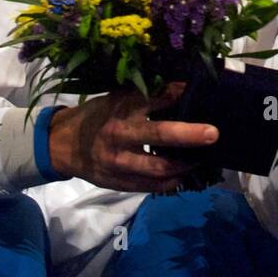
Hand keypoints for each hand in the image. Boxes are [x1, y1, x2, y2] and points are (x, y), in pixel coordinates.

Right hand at [46, 84, 218, 193]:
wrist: (63, 145)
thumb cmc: (98, 116)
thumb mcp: (117, 98)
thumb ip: (146, 96)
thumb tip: (184, 89)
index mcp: (120, 108)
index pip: (154, 99)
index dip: (179, 94)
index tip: (202, 91)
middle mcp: (120, 135)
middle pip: (159, 135)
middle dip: (189, 135)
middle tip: (213, 134)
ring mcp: (120, 163)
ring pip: (160, 168)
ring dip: (186, 164)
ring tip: (204, 157)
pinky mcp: (121, 183)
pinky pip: (153, 187)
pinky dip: (173, 181)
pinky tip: (185, 174)